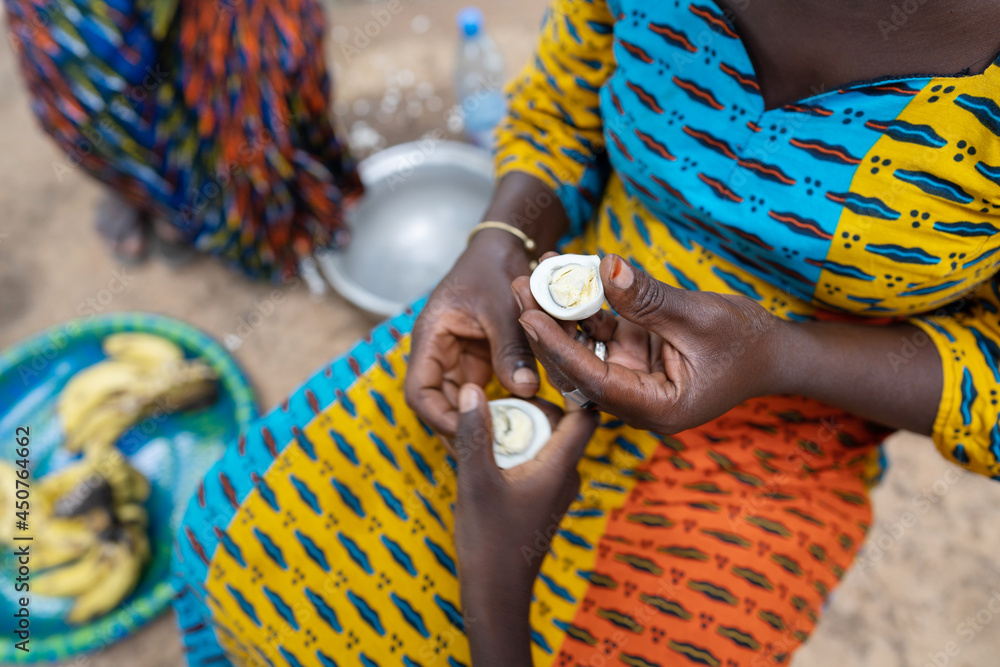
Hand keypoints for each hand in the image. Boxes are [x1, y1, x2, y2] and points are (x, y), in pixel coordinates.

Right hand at [404, 232, 539, 435]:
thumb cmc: (493, 268)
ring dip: (480, 421)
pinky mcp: (479, 361)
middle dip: (460, 427)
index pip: (418, 392)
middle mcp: (439, 353)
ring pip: (461, 401)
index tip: (469, 432)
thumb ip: (511, 348)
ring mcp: (459, 359)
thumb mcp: (502, 307)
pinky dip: (498, 406)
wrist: (504, 248)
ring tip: (506, 445)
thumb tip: (525, 391)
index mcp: (430, 338)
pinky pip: (483, 392)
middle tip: (492, 452)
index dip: (439, 417)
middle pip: (437, 403)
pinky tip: (519, 422)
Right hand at [451, 383, 596, 664]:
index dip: (569, 388)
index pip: (585, 415)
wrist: (496, 594)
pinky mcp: (543, 501)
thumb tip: (473, 387)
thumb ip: (475, 433)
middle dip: (533, 406)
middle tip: (500, 393)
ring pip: (549, 443)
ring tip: (491, 419)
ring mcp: (557, 490)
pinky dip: (521, 449)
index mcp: (561, 466)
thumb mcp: (475, 480)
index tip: (540, 370)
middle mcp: (568, 476)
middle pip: (563, 424)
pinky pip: (540, 461)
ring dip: (524, 428)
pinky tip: (491, 451)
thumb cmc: (489, 540)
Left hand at [512, 254, 787, 434]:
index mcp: (656, 409)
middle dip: (547, 328)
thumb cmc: (748, 343)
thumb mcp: (701, 316)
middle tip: (520, 287)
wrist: (775, 352)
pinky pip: (600, 334)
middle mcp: (637, 400)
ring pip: (583, 349)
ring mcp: (632, 378)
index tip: (529, 317)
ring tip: (533, 274)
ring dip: (559, 314)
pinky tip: (563, 273)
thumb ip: (651, 299)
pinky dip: (583, 307)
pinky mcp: (633, 357)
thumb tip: (607, 267)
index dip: (560, 349)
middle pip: (579, 368)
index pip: (596, 381)